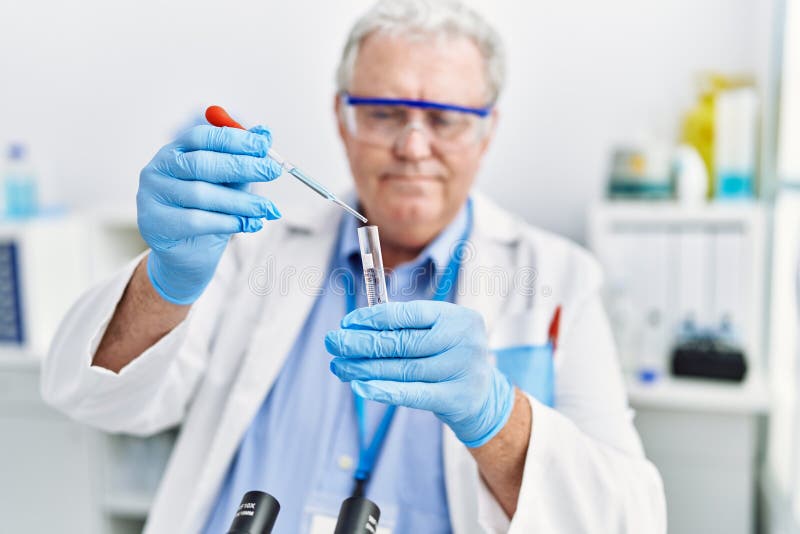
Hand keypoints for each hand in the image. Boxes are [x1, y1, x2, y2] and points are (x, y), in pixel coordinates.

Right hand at [137, 125, 282, 304]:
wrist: (187, 254)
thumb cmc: (208, 212)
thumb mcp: (228, 184)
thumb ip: (242, 160)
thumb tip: (265, 133)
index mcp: (175, 151)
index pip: (203, 137)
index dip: (234, 139)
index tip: (264, 145)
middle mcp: (158, 169)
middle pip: (202, 163)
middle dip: (242, 166)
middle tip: (272, 171)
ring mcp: (152, 195)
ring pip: (202, 194)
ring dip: (241, 201)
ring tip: (267, 208)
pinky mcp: (155, 223)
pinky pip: (197, 220)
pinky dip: (228, 222)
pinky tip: (250, 224)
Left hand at [326, 301, 514, 447]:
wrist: (485, 398)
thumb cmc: (451, 358)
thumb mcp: (440, 334)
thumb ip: (407, 327)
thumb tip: (356, 327)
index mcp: (458, 317)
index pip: (409, 314)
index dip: (374, 318)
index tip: (348, 322)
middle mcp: (463, 341)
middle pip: (401, 342)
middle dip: (361, 343)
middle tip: (333, 342)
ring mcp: (461, 370)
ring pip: (401, 369)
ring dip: (364, 368)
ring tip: (339, 366)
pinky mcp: (455, 398)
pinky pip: (411, 393)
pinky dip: (383, 390)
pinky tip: (360, 386)